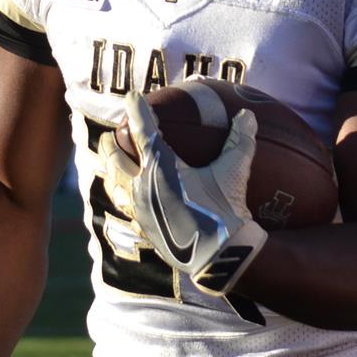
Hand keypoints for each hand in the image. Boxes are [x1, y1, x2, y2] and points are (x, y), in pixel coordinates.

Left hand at [119, 89, 266, 295]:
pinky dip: (121, 197)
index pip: (143, 131)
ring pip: (112, 184)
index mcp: (160, 167)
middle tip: (114, 133)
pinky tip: (126, 198)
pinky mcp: (143, 230)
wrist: (219, 258)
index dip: (137, 110)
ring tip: (110, 163)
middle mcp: (142, 186)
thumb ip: (240, 141)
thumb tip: (247, 115)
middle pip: (114, 157)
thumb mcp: (234, 173)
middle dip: (111, 142)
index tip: (132, 97)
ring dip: (109, 169)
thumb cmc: (226, 212)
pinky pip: (124, 209)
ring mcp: (139, 210)